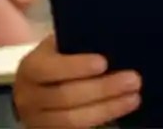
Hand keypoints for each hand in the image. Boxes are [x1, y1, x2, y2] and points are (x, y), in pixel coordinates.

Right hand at [13, 34, 140, 128]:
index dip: (75, 67)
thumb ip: (81, 45)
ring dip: (107, 109)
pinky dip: (102, 120)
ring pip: (71, 120)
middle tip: (133, 80)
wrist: (42, 88)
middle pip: (64, 97)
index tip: (104, 62)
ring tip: (134, 98)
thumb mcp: (63, 47)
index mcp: (31, 68)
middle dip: (102, 89)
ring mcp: (36, 120)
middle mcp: (28, 97)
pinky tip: (122, 109)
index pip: (48, 69)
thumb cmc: (62, 60)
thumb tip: (116, 42)